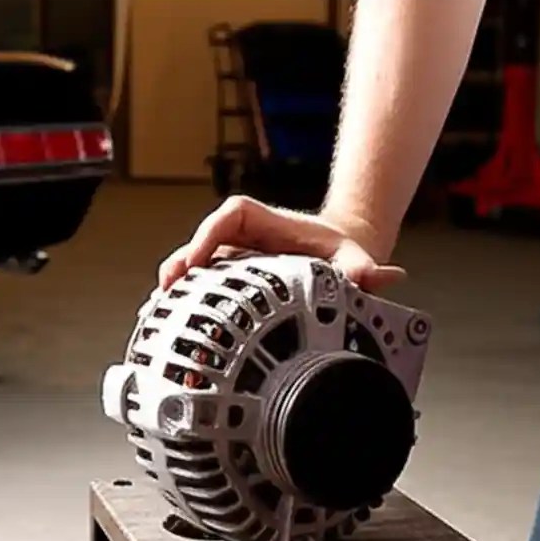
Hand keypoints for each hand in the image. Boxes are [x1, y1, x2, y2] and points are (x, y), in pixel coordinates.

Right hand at [158, 196, 405, 292]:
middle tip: (166, 291)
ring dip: (175, 287)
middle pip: (201, 243)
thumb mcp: (354, 259)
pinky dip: (184, 301)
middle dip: (181, 265)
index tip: (197, 260)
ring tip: (157, 313)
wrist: (342, 254)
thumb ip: (365, 269)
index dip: (209, 236)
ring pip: (194, 265)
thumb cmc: (341, 251)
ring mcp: (233, 257)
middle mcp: (243, 237)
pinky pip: (201, 284)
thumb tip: (382, 276)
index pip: (230, 217)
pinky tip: (168, 324)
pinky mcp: (230, 277)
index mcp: (266, 222)